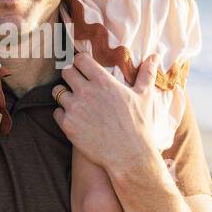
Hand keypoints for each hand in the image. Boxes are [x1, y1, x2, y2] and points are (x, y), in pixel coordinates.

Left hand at [51, 50, 164, 178]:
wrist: (129, 156)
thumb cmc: (139, 125)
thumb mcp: (144, 96)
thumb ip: (146, 74)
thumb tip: (154, 56)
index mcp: (103, 82)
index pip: (80, 59)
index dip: (80, 62)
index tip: (83, 68)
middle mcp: (86, 92)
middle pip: (66, 72)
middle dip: (70, 76)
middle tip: (77, 84)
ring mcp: (75, 109)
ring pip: (57, 91)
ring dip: (64, 95)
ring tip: (75, 102)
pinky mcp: (68, 126)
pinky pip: (56, 112)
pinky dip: (63, 114)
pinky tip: (74, 119)